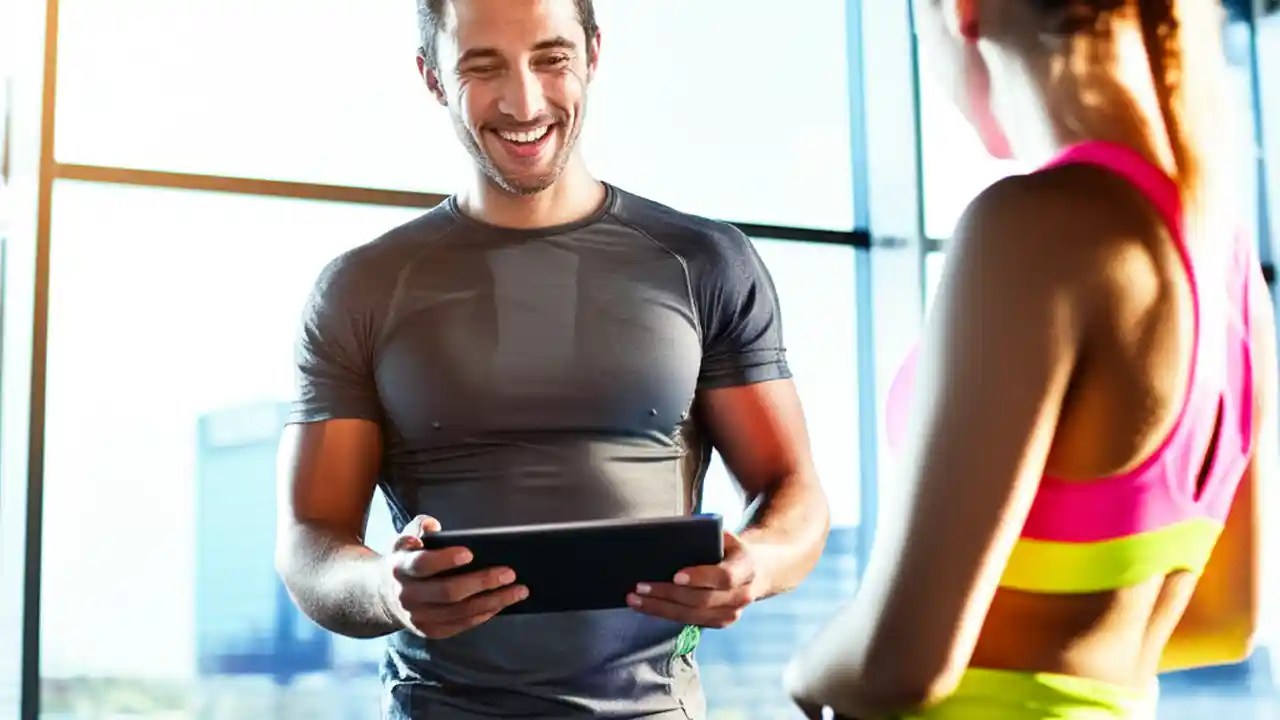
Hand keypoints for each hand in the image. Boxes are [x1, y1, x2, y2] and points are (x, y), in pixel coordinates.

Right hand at [379, 515, 528, 638]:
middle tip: (510, 572)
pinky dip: (484, 614)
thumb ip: (418, 528)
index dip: (445, 559)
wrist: (382, 595)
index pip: (422, 564)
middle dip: (482, 582)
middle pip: (448, 592)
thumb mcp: (405, 539)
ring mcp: (418, 617)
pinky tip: (502, 603)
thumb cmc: (406, 560)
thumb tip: (433, 525)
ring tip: (519, 590)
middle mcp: (407, 596)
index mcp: (400, 568)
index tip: (470, 553)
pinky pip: (461, 625)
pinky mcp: (430, 631)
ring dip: (493, 601)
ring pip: (460, 612)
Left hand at [626, 531, 761, 627]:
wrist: (759, 571)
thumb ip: (706, 536)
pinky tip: (646, 607)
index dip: (700, 577)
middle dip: (668, 594)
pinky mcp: (720, 623)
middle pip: (702, 600)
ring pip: (693, 616)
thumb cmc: (731, 549)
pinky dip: (666, 614)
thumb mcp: (726, 537)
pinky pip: (690, 622)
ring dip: (660, 609)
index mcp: (746, 568)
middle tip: (640, 587)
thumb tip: (669, 535)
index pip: (724, 577)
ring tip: (634, 600)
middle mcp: (742, 595)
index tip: (675, 575)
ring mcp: (732, 613)